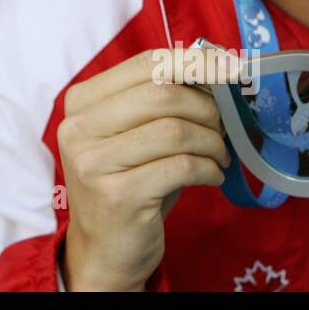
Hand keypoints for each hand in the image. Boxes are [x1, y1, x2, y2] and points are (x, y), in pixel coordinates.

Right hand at [57, 45, 238, 290]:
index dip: (193, 61)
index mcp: (81, 102)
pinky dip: (208, 169)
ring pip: (175, 130)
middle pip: (162, 94)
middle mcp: (78, 128)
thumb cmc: (128, 182)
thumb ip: (160, 100)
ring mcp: (93, 163)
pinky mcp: (118, 196)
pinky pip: (181, 167)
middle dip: (206, 108)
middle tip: (223, 127)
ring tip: (219, 156)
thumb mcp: (134, 134)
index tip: (230, 66)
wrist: (104, 249)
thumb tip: (215, 67)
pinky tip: (211, 176)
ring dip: (212, 142)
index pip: (145, 64)